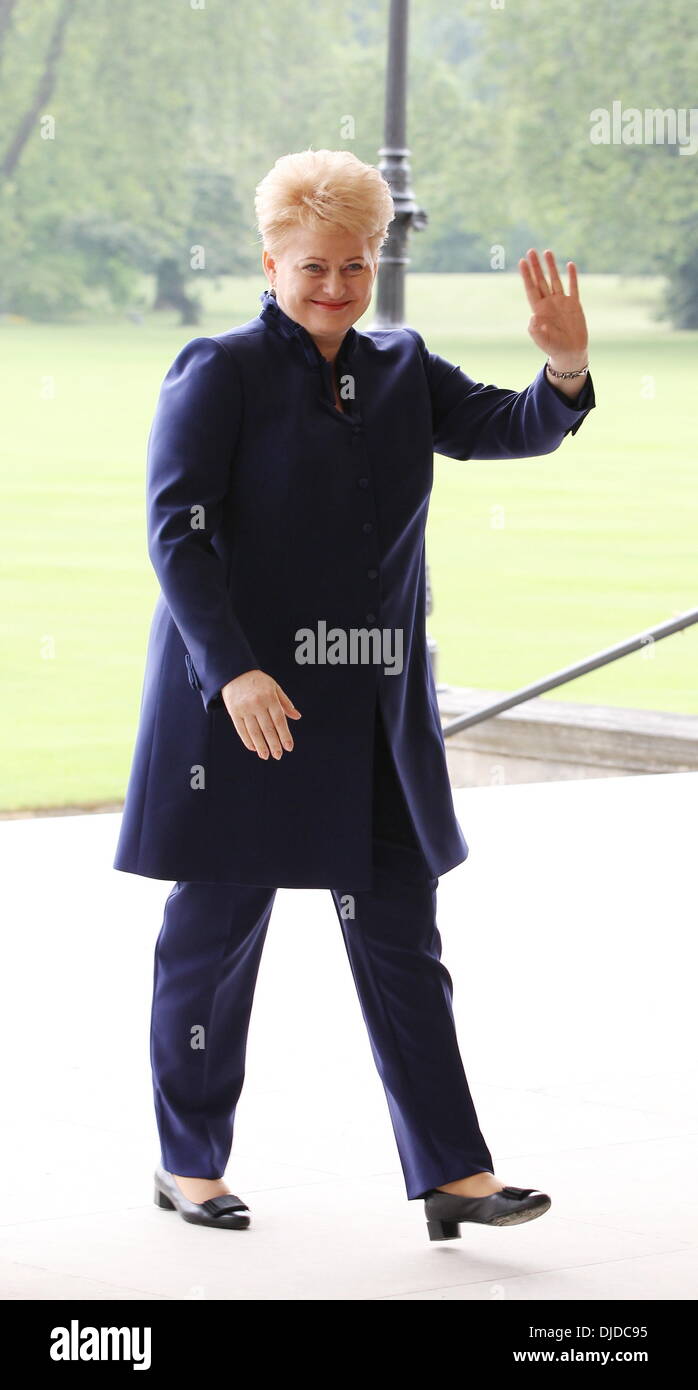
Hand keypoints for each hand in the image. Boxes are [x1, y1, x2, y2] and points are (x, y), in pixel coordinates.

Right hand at [221, 669, 300, 759]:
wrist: (234, 672)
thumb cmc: (258, 681)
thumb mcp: (274, 687)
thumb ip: (285, 703)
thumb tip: (297, 716)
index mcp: (270, 697)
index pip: (279, 720)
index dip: (284, 735)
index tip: (289, 747)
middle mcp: (257, 704)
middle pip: (267, 728)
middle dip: (274, 744)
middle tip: (278, 756)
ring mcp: (245, 708)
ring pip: (254, 731)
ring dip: (261, 746)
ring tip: (266, 756)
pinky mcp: (234, 712)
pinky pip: (241, 729)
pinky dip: (247, 740)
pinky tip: (254, 748)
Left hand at [518, 248, 588, 368]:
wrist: (570, 352)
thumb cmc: (553, 348)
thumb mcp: (543, 340)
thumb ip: (536, 330)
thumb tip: (533, 317)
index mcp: (539, 310)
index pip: (531, 289)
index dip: (527, 275)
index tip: (522, 262)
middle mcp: (549, 303)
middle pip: (541, 280)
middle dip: (536, 266)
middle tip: (531, 251)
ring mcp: (562, 302)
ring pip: (555, 280)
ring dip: (551, 266)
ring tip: (547, 252)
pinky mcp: (574, 305)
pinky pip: (573, 287)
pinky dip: (572, 276)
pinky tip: (570, 264)